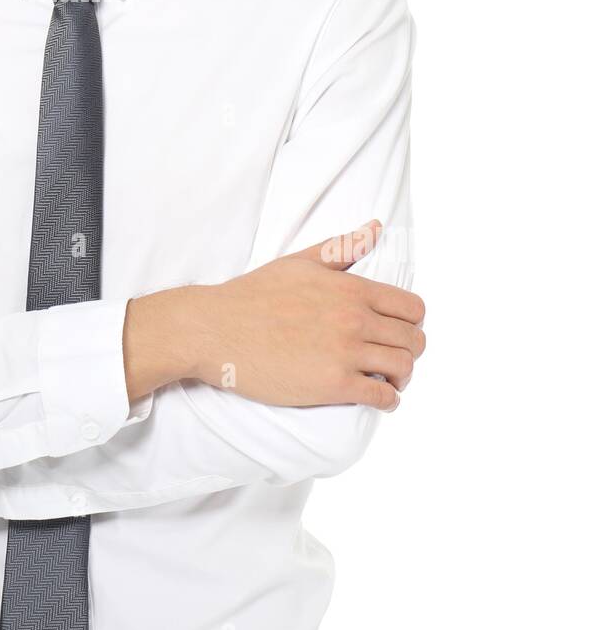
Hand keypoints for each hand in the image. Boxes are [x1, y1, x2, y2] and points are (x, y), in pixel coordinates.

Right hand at [185, 220, 425, 410]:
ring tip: (387, 380)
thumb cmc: (253, 294)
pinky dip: (388, 401)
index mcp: (350, 288)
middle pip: (413, 340)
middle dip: (409, 350)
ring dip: (401, 377)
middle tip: (392, 358)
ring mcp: (345, 352)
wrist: (216, 328)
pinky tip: (378, 397)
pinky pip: (382, 397)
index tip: (397, 331)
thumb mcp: (300, 262)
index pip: (412, 307)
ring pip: (404, 368)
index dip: (411, 322)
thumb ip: (342, 247)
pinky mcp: (332, 384)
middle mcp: (354, 318)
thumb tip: (375, 228)